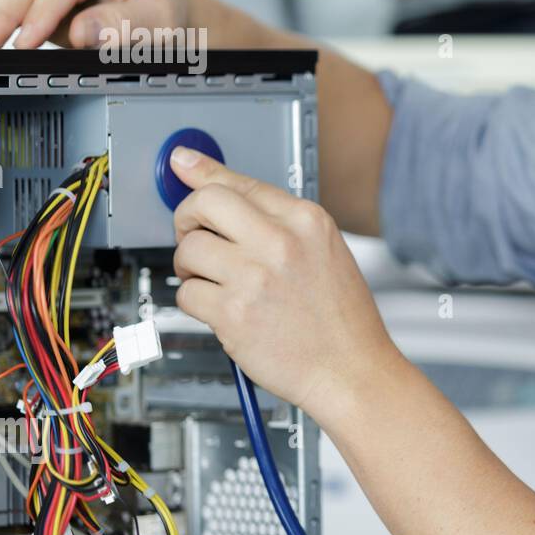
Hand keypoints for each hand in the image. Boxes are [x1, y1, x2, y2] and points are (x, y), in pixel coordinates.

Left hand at [169, 145, 392, 415]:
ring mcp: (256, 278)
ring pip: (189, 250)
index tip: (182, 163)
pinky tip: (223, 310)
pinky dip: (196, 302)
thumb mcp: (325, 252)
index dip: (203, 173)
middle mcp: (282, 242)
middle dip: (188, 218)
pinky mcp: (234, 314)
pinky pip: (187, 293)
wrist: (352, 370)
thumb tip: (230, 196)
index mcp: (307, 221)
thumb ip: (280, 222)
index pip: (241, 183)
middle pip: (205, 204)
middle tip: (194, 236)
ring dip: (192, 268)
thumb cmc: (342, 319)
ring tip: (218, 283)